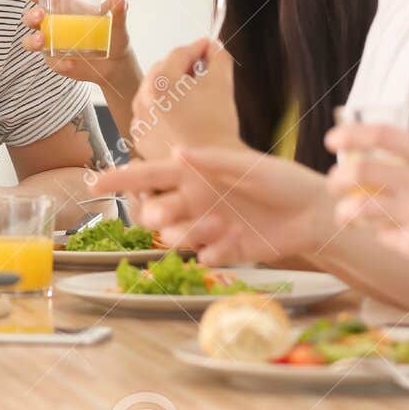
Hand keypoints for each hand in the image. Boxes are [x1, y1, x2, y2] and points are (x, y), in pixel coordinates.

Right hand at [21, 0, 136, 90]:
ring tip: (42, 41)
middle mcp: (54, 25)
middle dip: (31, 15)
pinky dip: (59, 63)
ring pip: (31, 41)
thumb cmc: (113, 35)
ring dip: (33, 40)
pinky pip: (51, 62)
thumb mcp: (117, 23)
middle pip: (32, 18)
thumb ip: (118, 11)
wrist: (116, 63)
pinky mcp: (56, 61)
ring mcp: (53, 44)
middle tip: (40, 16)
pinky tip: (71, 63)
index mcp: (66, 8)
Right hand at [90, 146, 332, 265]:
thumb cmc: (283, 180)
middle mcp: (196, 201)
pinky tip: (237, 240)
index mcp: (196, 174)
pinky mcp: (224, 252)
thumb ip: (212, 162)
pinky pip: (205, 257)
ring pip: (176, 237)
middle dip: (157, 214)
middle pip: (157, 211)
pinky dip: (216, 251)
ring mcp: (208, 227)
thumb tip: (175, 152)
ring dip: (188, 234)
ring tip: (218, 226)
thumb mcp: (248, 166)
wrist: (314, 215)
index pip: (151, 176)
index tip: (93, 182)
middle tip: (162, 214)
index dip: (122, 178)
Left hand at [129, 38, 242, 159]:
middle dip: (183, 66)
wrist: (211, 169)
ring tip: (192, 95)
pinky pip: (149, 114)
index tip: (209, 47)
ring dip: (171, 88)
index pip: (180, 53)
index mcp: (161, 80)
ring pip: (154, 92)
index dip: (198, 47)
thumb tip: (213, 46)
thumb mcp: (222, 84)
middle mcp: (142, 97)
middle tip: (203, 68)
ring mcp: (138, 118)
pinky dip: (162, 110)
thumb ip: (218, 57)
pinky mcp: (140, 137)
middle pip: (163, 70)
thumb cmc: (217, 126)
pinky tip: (181, 116)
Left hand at [325, 122, 408, 287]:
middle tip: (333, 184)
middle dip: (336, 179)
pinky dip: (384, 238)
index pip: (382, 136)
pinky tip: (396, 238)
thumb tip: (396, 158)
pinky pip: (384, 239)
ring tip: (345, 215)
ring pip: (358, 210)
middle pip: (358, 173)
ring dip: (345, 213)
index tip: (332, 140)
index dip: (351, 135)